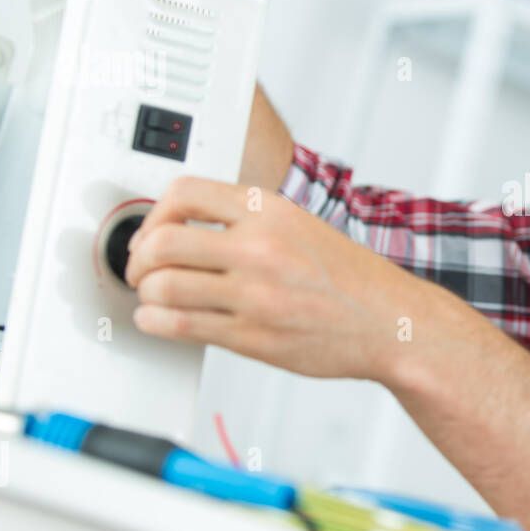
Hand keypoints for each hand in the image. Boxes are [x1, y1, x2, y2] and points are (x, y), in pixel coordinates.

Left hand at [123, 176, 424, 380]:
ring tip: (153, 298)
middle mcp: (260, 248)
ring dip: (146, 294)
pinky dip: (155, 323)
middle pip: (161, 242)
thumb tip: (186, 226)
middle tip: (140, 270)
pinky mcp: (253, 337)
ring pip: (163, 287)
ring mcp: (255, 295)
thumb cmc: (350, 279)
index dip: (154, 213)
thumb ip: (248, 221)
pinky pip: (180, 327)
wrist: (391, 322)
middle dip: (138, 259)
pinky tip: (160, 321)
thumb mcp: (301, 226)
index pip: (184, 193)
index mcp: (271, 212)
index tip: (153, 229)